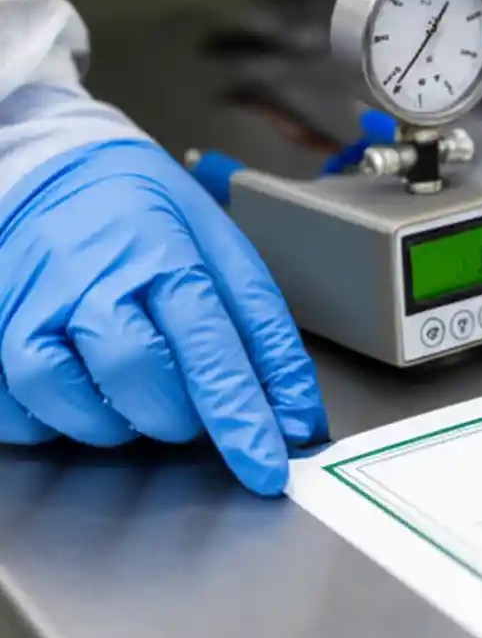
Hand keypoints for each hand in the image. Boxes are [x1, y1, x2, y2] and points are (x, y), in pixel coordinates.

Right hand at [0, 140, 327, 494]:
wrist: (53, 167)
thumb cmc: (149, 217)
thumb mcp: (226, 256)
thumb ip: (267, 339)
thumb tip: (298, 419)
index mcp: (163, 255)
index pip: (210, 351)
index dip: (241, 419)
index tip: (266, 470)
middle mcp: (88, 279)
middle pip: (138, 379)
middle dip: (176, 414)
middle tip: (184, 399)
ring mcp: (26, 306)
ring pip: (70, 404)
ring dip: (114, 423)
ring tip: (130, 390)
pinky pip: (16, 414)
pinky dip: (52, 423)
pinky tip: (77, 393)